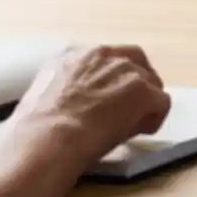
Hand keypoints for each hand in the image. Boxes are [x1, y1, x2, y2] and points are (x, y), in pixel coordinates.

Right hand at [5, 45, 171, 169]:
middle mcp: (101, 54)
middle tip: (133, 108)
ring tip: (131, 127)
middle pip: (135, 62)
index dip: (112, 78)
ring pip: (150, 83)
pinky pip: (161, 103)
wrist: (45, 142)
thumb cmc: (35, 132)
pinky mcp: (141, 91)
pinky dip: (154, 119)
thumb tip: (84, 107)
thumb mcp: (46, 97)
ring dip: (144, 103)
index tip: (110, 96)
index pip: (105, 57)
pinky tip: (139, 133)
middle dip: (137, 83)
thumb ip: (69, 91)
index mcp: (72, 55)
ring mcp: (124, 70)